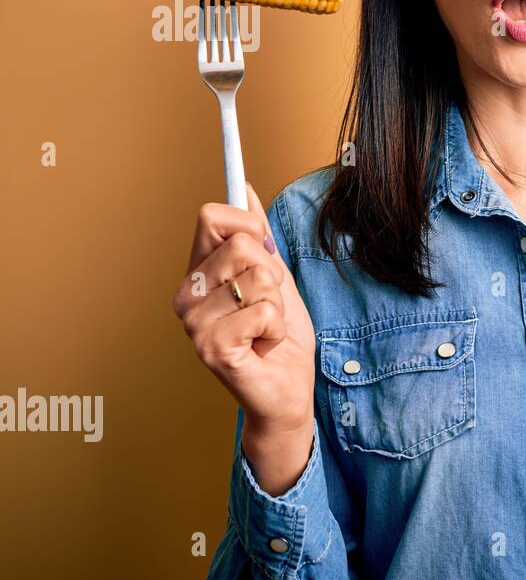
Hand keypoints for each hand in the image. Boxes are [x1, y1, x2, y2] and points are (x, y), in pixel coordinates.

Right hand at [172, 182, 316, 436]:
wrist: (286, 389)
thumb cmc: (279, 335)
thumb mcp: (274, 276)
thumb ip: (257, 236)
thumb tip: (245, 190)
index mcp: (195, 275)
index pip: (211, 216)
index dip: (249, 225)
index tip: (264, 252)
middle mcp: (185, 296)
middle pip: (243, 245)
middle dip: (273, 276)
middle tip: (266, 309)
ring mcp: (194, 324)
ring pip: (260, 278)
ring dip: (277, 306)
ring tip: (264, 330)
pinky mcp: (211, 348)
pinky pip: (263, 311)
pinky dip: (277, 328)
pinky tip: (263, 347)